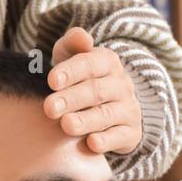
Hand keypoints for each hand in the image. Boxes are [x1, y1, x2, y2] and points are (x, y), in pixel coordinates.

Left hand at [44, 26, 143, 155]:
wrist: (112, 110)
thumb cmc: (80, 81)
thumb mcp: (72, 59)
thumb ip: (72, 44)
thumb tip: (82, 37)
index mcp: (107, 62)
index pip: (90, 64)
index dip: (71, 71)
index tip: (51, 81)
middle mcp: (121, 85)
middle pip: (96, 91)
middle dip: (72, 99)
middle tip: (49, 108)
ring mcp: (128, 110)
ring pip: (106, 114)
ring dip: (86, 120)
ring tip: (67, 125)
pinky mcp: (131, 133)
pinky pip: (120, 137)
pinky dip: (107, 141)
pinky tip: (92, 143)